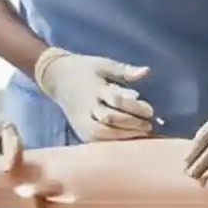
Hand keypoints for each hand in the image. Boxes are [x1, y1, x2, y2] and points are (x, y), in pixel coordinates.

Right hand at [34, 47, 153, 142]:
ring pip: (101, 133)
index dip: (136, 107)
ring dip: (123, 136)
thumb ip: (125, 69)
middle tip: (149, 126)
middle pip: (110, 119)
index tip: (151, 111)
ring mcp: (80, 120)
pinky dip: (111, 143)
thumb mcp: (103, 64)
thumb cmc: (84, 69)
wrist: (56, 78)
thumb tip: (146, 71)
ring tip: (141, 135)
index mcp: (94, 88)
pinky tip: (126, 143)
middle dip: (132, 124)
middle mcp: (87, 106)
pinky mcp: (78, 130)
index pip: (117, 100)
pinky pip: (94, 141)